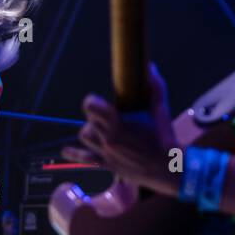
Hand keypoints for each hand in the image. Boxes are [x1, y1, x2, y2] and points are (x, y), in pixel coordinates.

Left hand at [62, 63, 180, 193]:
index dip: (92, 102)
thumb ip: (155, 88)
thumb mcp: (161, 110)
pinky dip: (73, 154)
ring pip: (85, 136)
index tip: (97, 101)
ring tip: (100, 130)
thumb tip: (151, 66)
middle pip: (89, 120)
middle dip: (96, 115)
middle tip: (106, 116)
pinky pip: (84, 160)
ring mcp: (107, 153)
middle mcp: (109, 139)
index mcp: (119, 124)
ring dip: (90, 131)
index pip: (91, 107)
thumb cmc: (165, 138)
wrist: (169, 168)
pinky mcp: (108, 165)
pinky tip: (66, 151)